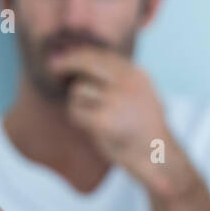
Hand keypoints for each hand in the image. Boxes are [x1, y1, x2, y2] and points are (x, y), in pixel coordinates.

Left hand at [51, 46, 181, 194]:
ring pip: (78, 90)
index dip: (80, 54)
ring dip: (77, 102)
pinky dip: (77, 118)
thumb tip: (77, 58)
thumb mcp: (136, 93)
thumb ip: (114, 77)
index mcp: (137, 74)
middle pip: (87, 62)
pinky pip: (75, 111)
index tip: (66, 56)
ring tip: (93, 117)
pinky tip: (91, 127)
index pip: (103, 55)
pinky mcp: (104, 121)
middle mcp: (128, 83)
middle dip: (67, 63)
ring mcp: (117, 101)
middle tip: (52, 66)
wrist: (156, 156)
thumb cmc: (141, 126)